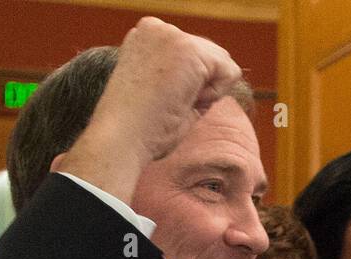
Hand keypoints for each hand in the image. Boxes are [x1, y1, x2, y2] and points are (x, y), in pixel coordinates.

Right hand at [53, 17, 241, 200]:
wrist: (121, 138)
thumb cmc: (141, 128)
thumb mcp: (162, 93)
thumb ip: (186, 78)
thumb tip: (217, 77)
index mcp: (147, 35)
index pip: (194, 55)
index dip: (189, 87)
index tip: (160, 101)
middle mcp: (157, 27)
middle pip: (211, 57)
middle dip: (200, 87)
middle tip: (168, 105)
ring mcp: (172, 35)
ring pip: (222, 63)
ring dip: (207, 93)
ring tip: (174, 103)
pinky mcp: (188, 49)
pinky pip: (229, 72)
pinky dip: (215, 95)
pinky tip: (185, 101)